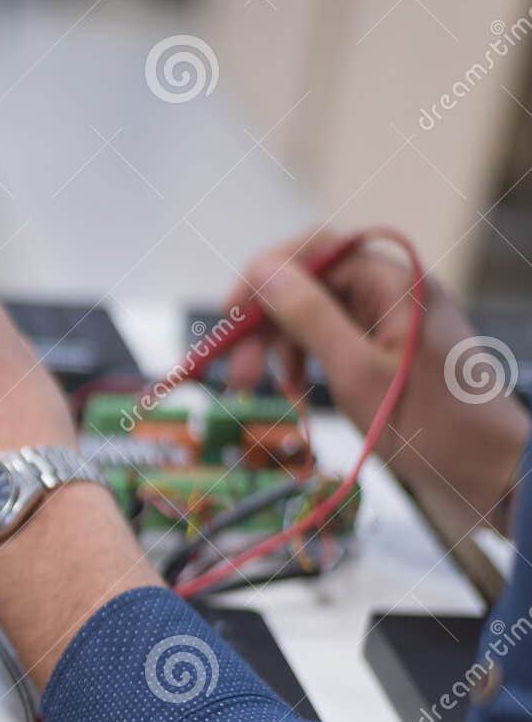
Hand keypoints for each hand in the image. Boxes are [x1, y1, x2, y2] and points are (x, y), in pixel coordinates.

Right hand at [226, 229, 530, 532]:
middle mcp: (394, 288)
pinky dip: (306, 360)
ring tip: (265, 388)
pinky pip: (332, 337)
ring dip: (281, 347)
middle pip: (308, 283)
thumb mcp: (357, 372)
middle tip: (240, 373)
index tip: (230, 317)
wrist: (491, 470)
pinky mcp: (388, 346)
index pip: (313, 251)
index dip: (263, 278)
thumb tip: (262, 269)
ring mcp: (392, 317)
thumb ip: (308, 316)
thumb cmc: (433, 426)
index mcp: (395, 281)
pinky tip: (297, 389)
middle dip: (267, 324)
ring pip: (314, 313)